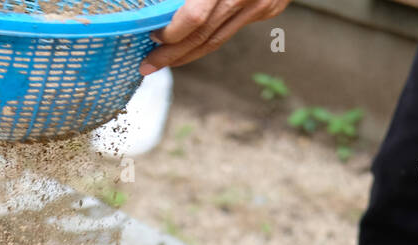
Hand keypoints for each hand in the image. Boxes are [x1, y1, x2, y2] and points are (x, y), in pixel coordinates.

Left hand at [140, 0, 289, 74]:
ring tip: (163, 62)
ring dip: (188, 54)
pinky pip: (233, 28)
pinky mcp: (270, 8)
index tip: (151, 35)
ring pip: (218, 40)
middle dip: (172, 55)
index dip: (171, 32)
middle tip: (147, 67)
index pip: (195, 19)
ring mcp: (262, 5)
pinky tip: (190, 44)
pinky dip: (209, 38)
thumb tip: (156, 2)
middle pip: (204, 37)